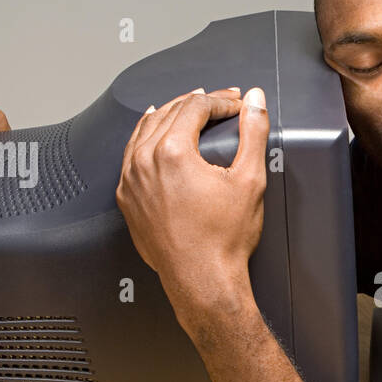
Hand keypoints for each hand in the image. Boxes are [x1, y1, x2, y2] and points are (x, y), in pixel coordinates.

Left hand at [116, 85, 269, 320]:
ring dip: (170, 114)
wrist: (202, 281)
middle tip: (222, 103)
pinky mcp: (126, 197)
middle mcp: (144, 162)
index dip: (221, 100)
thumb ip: (253, 133)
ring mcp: (131, 180)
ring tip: (189, 109)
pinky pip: (130, 154)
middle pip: (169, 112)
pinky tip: (154, 134)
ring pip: (145, 129)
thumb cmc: (222, 241)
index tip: (236, 105)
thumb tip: (255, 102)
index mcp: (172, 153)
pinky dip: (145, 137)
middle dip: (199, 103)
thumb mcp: (249, 180)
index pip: (196, 107)